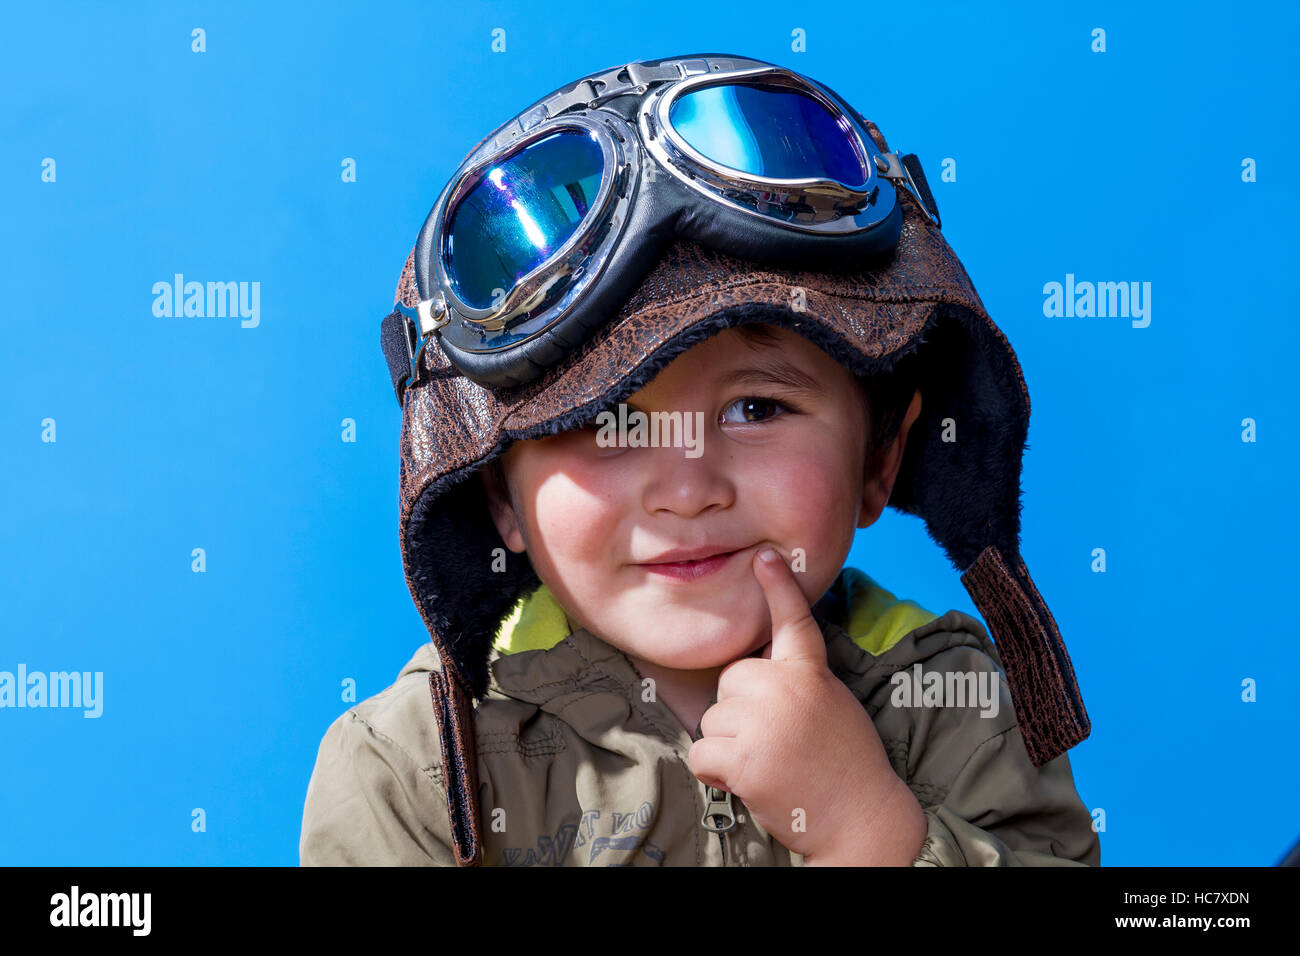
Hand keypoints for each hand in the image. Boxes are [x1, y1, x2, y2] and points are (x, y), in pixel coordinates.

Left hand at [687, 547, 926, 864]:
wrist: (861, 819)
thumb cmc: (844, 765)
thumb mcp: (831, 705)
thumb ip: (797, 682)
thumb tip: (752, 676)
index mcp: (810, 673)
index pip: (792, 621)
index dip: (778, 587)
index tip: (764, 557)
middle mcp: (785, 688)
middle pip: (730, 682)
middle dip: (740, 712)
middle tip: (776, 742)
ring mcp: (763, 722)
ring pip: (711, 720)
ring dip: (729, 747)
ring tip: (770, 765)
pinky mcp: (744, 758)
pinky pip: (700, 754)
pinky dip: (715, 773)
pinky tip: (749, 782)